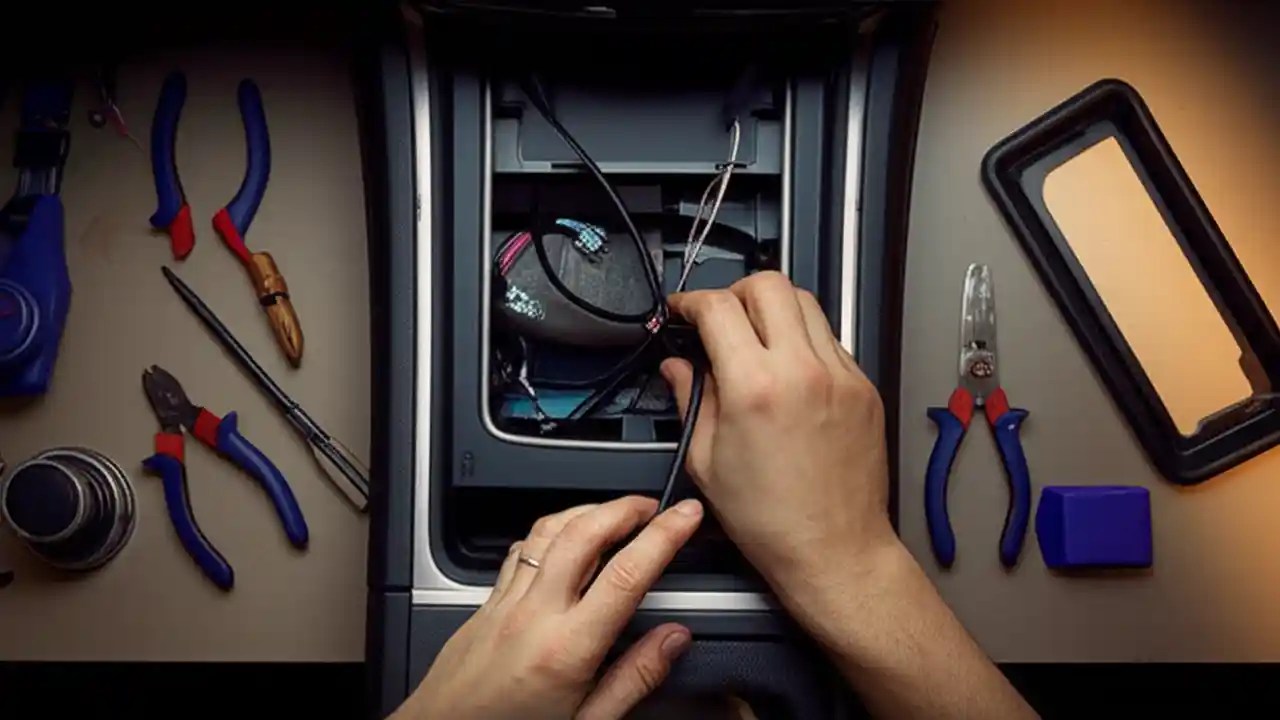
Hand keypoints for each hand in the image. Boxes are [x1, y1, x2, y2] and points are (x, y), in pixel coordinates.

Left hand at [396, 496, 704, 719]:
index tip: (686, 516)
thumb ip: (634, 678)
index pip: (626, 573)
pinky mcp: (484, 605)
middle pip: (583, 533)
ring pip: (546, 531)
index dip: (664, 535)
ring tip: (616, 513)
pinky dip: (549, 532)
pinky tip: (563, 538)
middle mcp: (533, 616)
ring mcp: (504, 605)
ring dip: (587, 511)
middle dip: (624, 507)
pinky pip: (518, 550)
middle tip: (655, 505)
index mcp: (566, 649)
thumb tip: (673, 639)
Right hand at [661, 272, 897, 607]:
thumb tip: (679, 368)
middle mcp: (803, 371)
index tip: (683, 310)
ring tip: (755, 339)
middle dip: (735, 292)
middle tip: (719, 317)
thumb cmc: (774, 521)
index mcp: (755, 388)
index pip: (718, 308)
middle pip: (768, 284)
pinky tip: (787, 369)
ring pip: (806, 301)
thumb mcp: (707, 462)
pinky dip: (803, 339)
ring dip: (773, 308)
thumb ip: (691, 400)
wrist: (833, 549)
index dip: (690, 301)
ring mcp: (840, 375)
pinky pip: (829, 338)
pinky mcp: (863, 387)